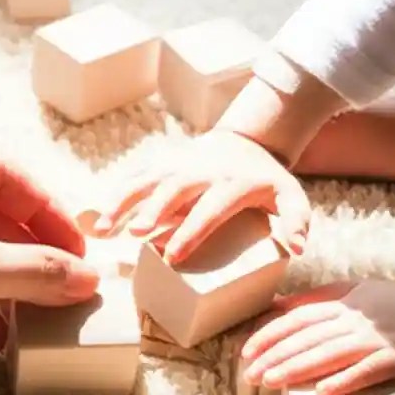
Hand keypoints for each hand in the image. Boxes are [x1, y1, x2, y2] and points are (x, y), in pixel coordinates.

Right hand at [89, 130, 310, 263]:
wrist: (246, 140)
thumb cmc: (265, 180)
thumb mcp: (290, 195)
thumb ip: (297, 220)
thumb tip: (298, 249)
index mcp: (232, 183)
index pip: (211, 209)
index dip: (192, 232)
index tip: (174, 255)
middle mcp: (201, 171)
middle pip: (173, 190)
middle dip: (152, 211)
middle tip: (134, 235)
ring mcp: (177, 163)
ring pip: (146, 181)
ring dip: (122, 203)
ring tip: (103, 229)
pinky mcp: (161, 162)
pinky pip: (134, 177)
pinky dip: (114, 194)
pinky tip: (97, 217)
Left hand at [240, 281, 394, 394]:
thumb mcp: (354, 291)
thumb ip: (317, 299)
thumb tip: (277, 306)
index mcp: (343, 304)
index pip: (298, 318)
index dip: (269, 334)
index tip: (245, 351)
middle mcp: (356, 320)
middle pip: (308, 337)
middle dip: (274, 356)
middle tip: (249, 375)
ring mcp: (377, 339)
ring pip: (330, 353)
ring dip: (298, 368)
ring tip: (271, 382)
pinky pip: (368, 371)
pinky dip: (345, 381)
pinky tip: (323, 393)